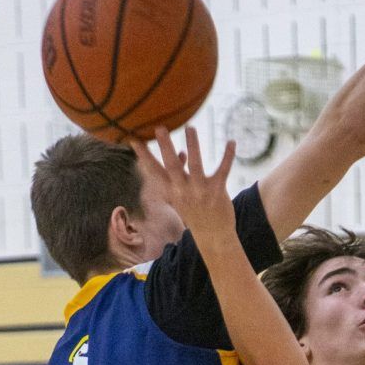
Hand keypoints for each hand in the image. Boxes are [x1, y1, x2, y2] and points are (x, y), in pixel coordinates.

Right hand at [132, 126, 236, 247]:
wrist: (213, 236)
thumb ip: (180, 173)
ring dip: (193, 145)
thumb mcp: (182, 195)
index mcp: (172, 191)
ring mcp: (200, 192)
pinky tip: (231, 142)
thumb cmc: (196, 212)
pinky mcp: (217, 192)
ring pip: (196, 165)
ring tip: (190, 128)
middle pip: (172, 166)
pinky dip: (228, 156)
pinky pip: (222, 170)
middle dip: (165, 147)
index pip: (154, 171)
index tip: (133, 140)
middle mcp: (183, 191)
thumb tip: (181, 152)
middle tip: (159, 128)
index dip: (144, 156)